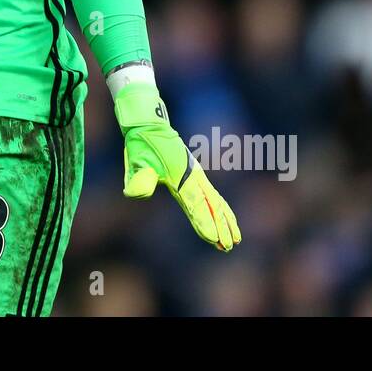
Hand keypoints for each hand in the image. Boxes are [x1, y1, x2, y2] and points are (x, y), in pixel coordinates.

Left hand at [114, 81, 240, 251]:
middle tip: (228, 246)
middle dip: (220, 226)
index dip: (203, 220)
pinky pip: (213, 196)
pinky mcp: (196, 175)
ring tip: (236, 240)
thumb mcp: (135, 160)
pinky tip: (229, 221)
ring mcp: (196, 175)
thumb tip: (136, 195)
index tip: (213, 238)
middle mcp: (192, 176)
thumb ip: (138, 178)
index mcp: (179, 175)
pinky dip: (223, 209)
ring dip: (226, 221)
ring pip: (216, 202)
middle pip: (210, 205)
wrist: (150, 124)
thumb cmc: (141, 144)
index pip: (194, 202)